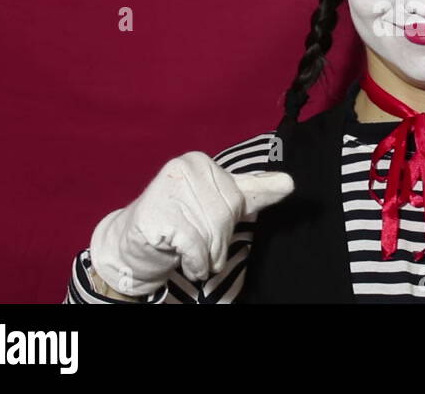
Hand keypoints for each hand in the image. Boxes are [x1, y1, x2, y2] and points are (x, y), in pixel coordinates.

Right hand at [89, 151, 293, 296]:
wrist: (135, 245)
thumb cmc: (181, 222)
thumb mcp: (221, 204)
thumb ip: (254, 192)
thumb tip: (290, 182)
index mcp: (201, 162)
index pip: (237, 201)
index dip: (228, 224)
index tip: (209, 227)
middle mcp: (183, 167)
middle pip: (225, 216)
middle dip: (217, 241)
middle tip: (200, 245)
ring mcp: (166, 188)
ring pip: (211, 232)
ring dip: (206, 254)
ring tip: (191, 253)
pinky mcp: (154, 214)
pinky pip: (194, 245)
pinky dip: (195, 261)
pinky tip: (185, 261)